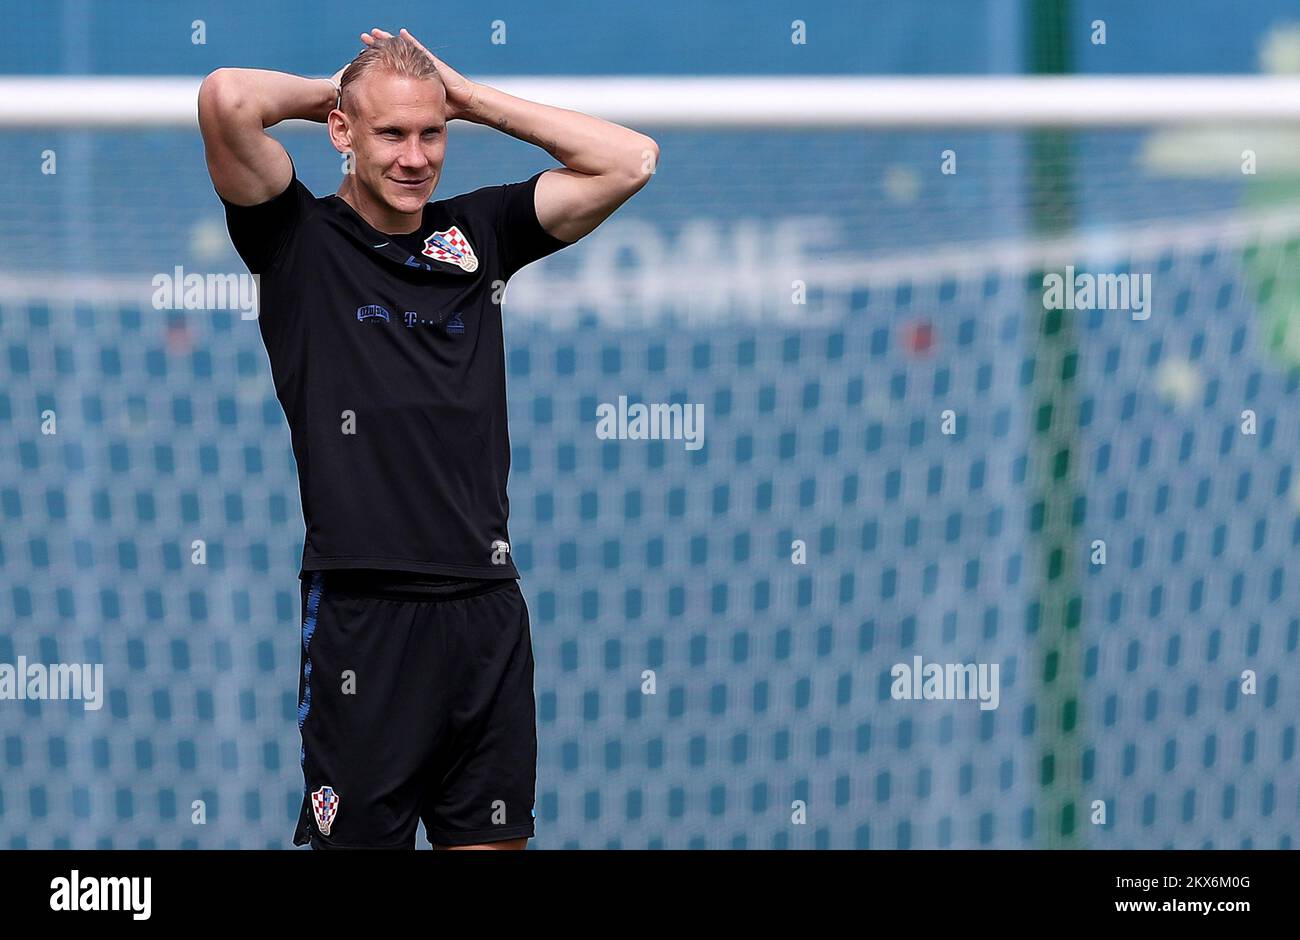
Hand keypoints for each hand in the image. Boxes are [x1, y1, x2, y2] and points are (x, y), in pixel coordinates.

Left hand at [360, 27, 478, 121]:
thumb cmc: (447, 110)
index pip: (390, 68)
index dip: (377, 61)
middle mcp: (416, 70)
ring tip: (375, 32)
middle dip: (378, 45)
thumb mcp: (421, 112)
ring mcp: (425, 64)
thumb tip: (392, 128)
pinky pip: (419, 48)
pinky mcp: (434, 62)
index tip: (362, 56)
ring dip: (390, 39)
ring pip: (403, 48)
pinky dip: (410, 40)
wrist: (465, 105)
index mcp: (411, 81)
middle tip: (364, 38)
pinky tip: (401, 33)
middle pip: (393, 54)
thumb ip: (407, 115)